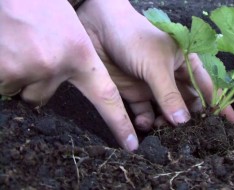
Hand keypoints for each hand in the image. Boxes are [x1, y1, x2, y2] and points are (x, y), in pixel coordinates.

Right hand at [0, 0, 137, 150]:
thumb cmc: (43, 5)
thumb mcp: (71, 30)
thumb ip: (74, 61)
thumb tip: (65, 88)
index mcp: (80, 55)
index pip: (106, 98)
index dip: (119, 123)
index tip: (130, 145)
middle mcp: (58, 65)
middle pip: (43, 96)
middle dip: (35, 82)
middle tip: (32, 52)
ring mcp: (30, 68)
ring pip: (23, 90)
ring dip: (19, 74)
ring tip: (20, 46)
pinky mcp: (5, 70)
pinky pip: (4, 85)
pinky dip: (3, 71)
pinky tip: (8, 48)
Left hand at [77, 0, 233, 130]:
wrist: (96, 28)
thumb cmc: (134, 36)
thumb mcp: (156, 65)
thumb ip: (170, 95)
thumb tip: (184, 123)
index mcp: (186, 64)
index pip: (209, 89)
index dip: (222, 107)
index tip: (232, 127)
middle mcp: (173, 77)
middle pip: (188, 105)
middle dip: (191, 122)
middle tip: (192, 140)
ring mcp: (154, 86)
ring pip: (167, 113)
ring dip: (168, 125)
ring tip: (166, 135)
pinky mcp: (134, 93)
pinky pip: (145, 114)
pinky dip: (146, 123)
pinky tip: (146, 126)